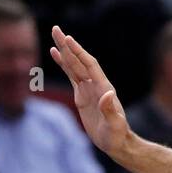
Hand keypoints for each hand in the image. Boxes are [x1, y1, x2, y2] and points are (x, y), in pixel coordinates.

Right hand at [49, 26, 134, 159]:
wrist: (116, 143)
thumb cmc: (117, 135)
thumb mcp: (115, 124)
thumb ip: (111, 110)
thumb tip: (109, 94)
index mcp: (103, 88)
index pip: (89, 65)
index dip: (79, 52)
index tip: (68, 39)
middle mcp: (96, 85)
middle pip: (79, 61)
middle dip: (67, 46)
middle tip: (55, 29)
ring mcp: (88, 88)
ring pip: (74, 66)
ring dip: (64, 51)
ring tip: (54, 35)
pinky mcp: (82, 95)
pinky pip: (71, 76)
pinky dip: (63, 64)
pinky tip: (55, 54)